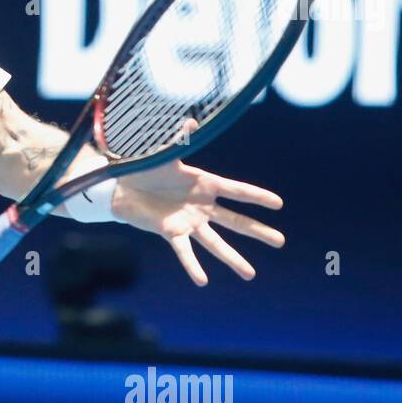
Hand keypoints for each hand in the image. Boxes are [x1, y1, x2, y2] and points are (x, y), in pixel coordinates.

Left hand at [110, 125, 284, 284]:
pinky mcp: (171, 232)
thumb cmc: (145, 166)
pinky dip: (192, 266)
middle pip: (235, 221)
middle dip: (258, 231)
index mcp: (205, 184)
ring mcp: (189, 222)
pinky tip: (203, 281)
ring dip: (233, 259)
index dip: (257, 197)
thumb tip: (190, 121)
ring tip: (250, 275)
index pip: (237, 191)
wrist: (120, 185)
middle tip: (281, 242)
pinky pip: (184, 252)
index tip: (278, 204)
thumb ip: (179, 140)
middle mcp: (202, 206)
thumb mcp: (164, 153)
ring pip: (215, 243)